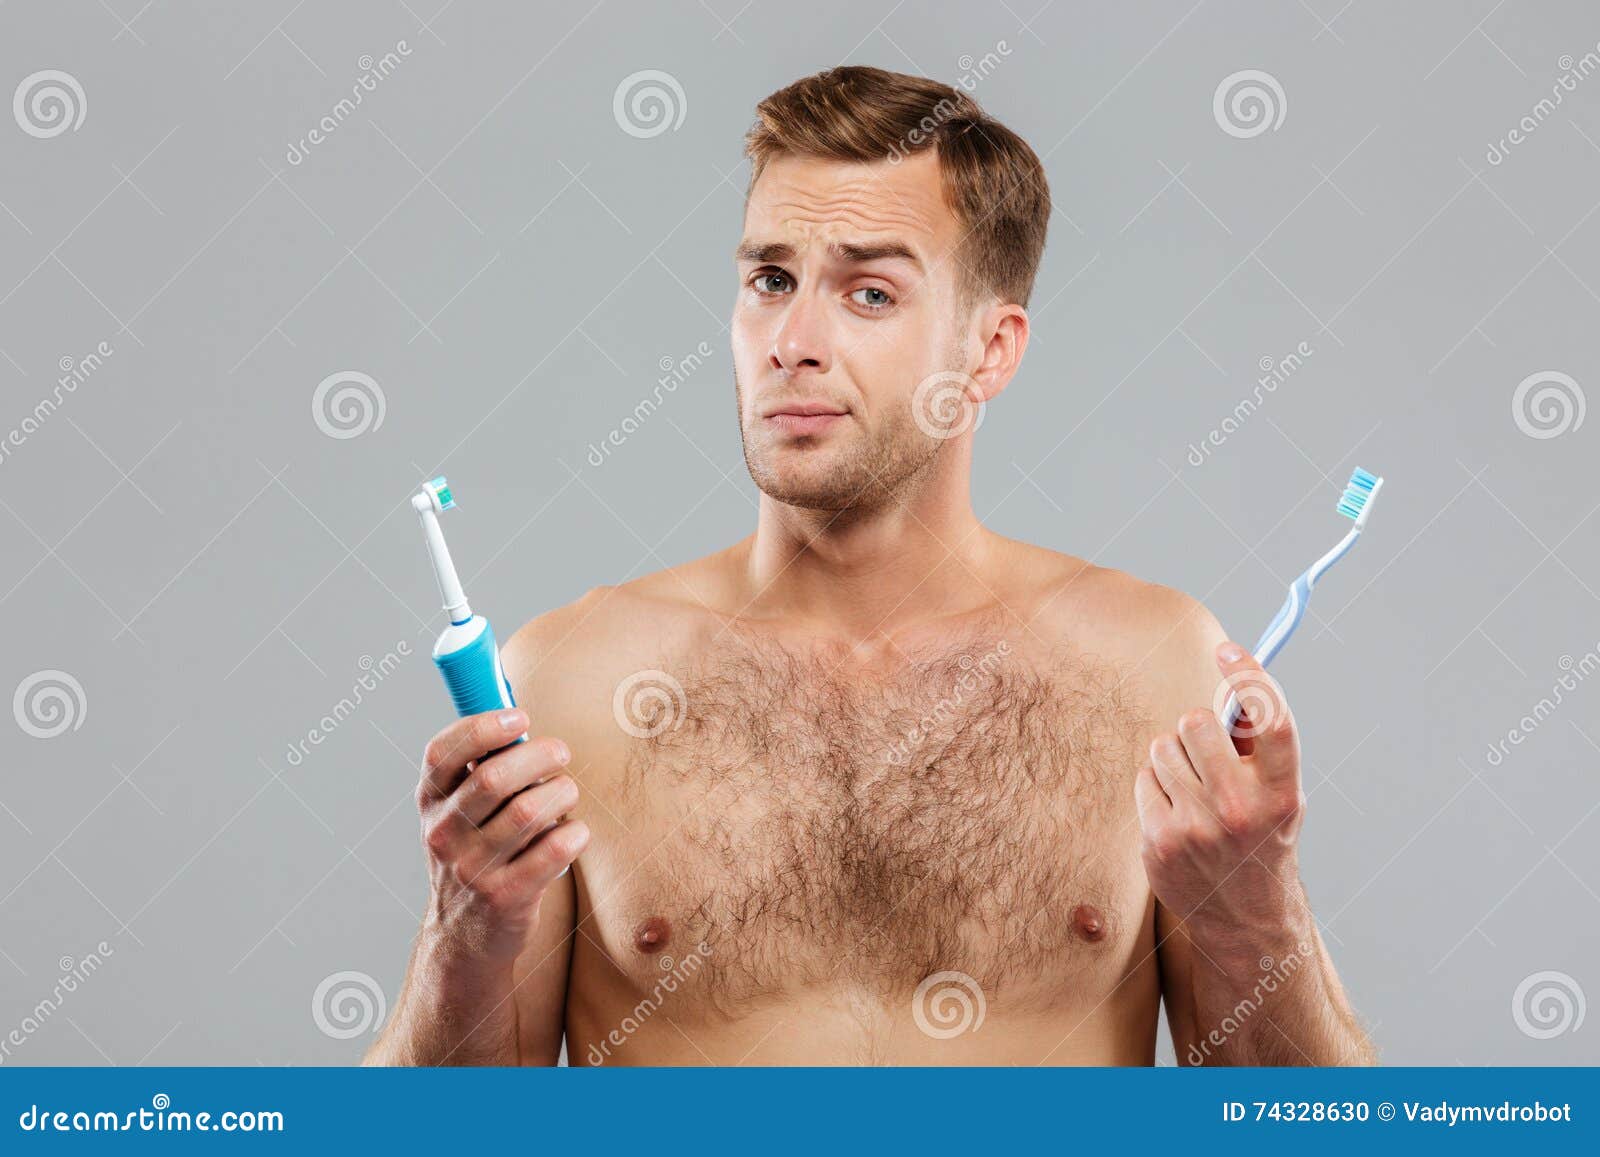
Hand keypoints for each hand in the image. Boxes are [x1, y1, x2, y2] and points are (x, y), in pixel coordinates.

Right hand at [415, 709, 588, 965]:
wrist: (465, 936)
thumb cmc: (475, 853)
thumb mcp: (458, 812)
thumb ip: (479, 768)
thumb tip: (519, 718)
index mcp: (430, 802)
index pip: (442, 753)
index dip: (483, 727)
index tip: (521, 718)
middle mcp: (443, 834)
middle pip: (493, 778)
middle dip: (540, 756)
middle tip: (560, 754)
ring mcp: (472, 868)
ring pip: (530, 811)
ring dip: (562, 792)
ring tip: (565, 794)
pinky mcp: (506, 897)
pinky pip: (554, 849)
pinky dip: (574, 832)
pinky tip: (573, 832)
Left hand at [1135, 642, 1308, 959]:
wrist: (1244, 916)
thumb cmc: (1260, 838)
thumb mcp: (1278, 793)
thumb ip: (1259, 743)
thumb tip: (1230, 684)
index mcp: (1281, 792)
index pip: (1271, 720)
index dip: (1250, 677)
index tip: (1228, 651)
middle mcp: (1241, 809)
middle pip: (1196, 722)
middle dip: (1198, 730)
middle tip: (1209, 755)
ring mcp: (1197, 828)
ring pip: (1163, 747)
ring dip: (1174, 759)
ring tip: (1194, 790)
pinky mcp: (1159, 841)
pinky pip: (1144, 778)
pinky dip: (1156, 788)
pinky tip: (1176, 814)